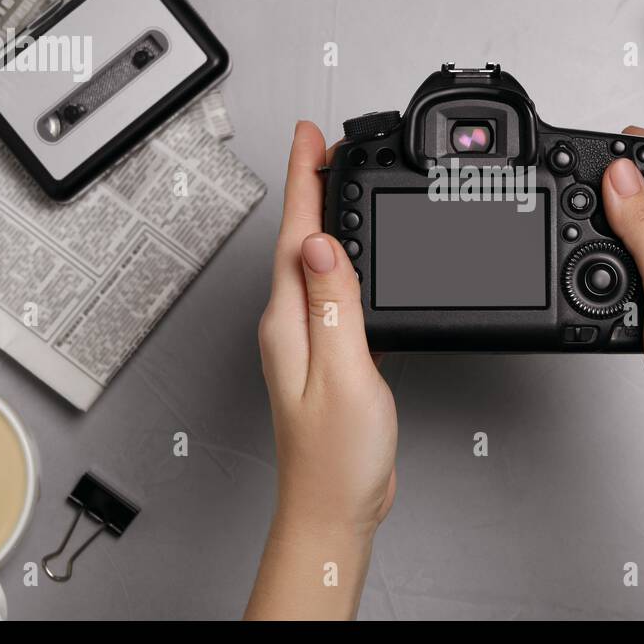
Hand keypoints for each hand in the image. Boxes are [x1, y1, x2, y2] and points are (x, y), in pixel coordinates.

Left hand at [247, 122, 395, 618]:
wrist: (334, 508)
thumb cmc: (336, 457)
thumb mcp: (344, 372)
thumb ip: (334, 304)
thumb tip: (323, 242)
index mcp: (289, 321)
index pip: (297, 233)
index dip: (306, 178)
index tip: (311, 134)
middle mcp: (289, 324)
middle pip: (300, 238)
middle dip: (314, 184)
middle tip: (328, 142)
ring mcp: (304, 339)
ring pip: (315, 261)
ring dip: (328, 216)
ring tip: (338, 180)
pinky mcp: (324, 354)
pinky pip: (331, 290)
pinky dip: (344, 259)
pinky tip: (355, 255)